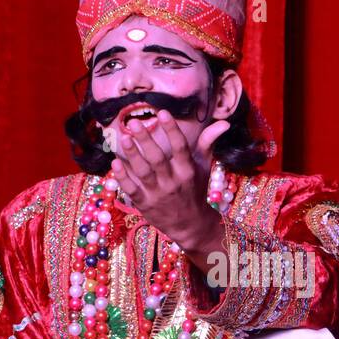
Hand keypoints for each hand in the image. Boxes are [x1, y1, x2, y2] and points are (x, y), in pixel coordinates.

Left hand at [110, 110, 229, 251]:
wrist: (190, 225)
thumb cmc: (195, 189)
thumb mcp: (204, 167)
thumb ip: (208, 143)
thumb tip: (223, 123)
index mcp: (188, 170)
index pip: (180, 147)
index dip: (172, 130)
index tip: (162, 113)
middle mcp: (173, 182)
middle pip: (158, 159)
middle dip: (146, 140)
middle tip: (133, 122)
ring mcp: (158, 194)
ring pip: (144, 172)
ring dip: (132, 155)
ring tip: (123, 138)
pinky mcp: (145, 204)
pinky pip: (132, 189)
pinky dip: (123, 177)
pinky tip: (115, 163)